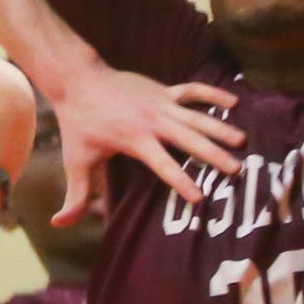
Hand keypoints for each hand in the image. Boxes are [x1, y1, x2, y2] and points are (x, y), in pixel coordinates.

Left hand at [40, 60, 244, 225]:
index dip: (181, 181)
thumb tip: (60, 224)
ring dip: (220, 128)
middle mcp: (153, 122)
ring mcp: (160, 103)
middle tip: (236, 170)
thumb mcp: (76, 162)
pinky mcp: (163, 90)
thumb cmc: (79, 125)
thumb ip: (75, 196)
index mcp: (136, 141)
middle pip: (189, 140)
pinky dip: (213, 94)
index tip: (200, 197)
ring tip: (242, 141)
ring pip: (197, 116)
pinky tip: (234, 102)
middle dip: (213, 155)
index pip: (163, 165)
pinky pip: (193, 91)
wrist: (78, 80)